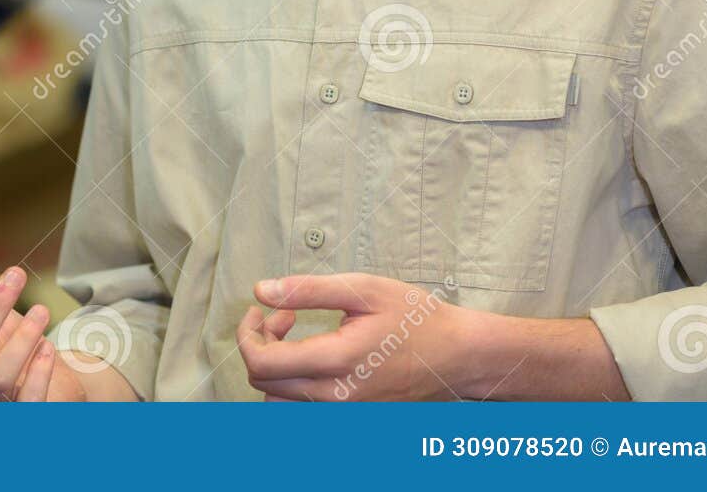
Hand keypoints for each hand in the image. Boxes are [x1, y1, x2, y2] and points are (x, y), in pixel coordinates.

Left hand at [237, 272, 477, 400]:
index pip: (262, 363)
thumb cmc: (416, 319)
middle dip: (259, 345)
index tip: (260, 309)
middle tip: (283, 316)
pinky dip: (292, 383)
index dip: (248, 333)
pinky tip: (311, 355)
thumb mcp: (362, 290)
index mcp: (336, 363)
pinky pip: (302, 408)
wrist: (458, 356)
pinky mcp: (350, 417)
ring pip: (279, 402)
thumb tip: (262, 291)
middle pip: (264, 384)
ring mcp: (343, 414)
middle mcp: (336, 399)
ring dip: (274, 366)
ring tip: (294, 335)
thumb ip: (308, 290)